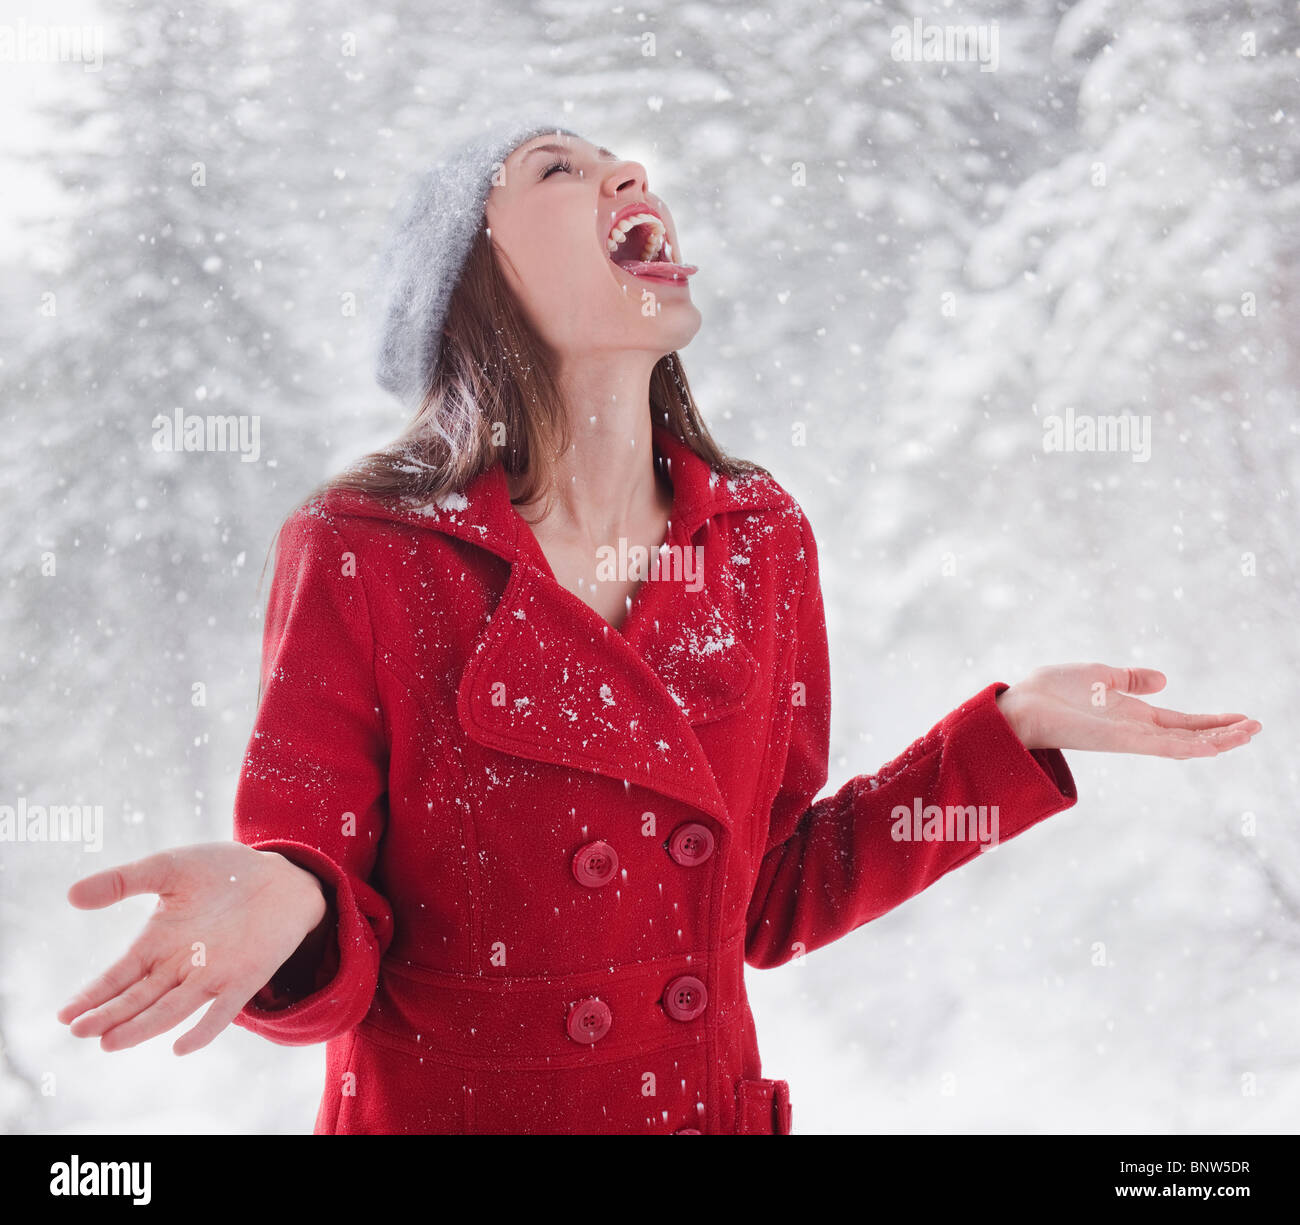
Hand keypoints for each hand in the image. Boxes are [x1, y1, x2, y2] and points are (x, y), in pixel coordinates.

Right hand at [57, 842, 327, 1054]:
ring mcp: (212, 975)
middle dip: (110, 1015)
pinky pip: (222, 1010)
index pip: (117, 978)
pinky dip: (203, 1030)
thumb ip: (124, 881)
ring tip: (110, 1042)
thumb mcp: (168, 868)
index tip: (65, 1015)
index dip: (92, 996)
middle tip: (80, 1031)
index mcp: (156, 944)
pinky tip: (182, 1046)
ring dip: (142, 1027)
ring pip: (171, 1009)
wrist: (280, 875)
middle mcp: (179, 967)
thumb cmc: (221, 872)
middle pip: (138, 999)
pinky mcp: (245, 978)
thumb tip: (70, 895)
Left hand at [994, 664, 1261, 756]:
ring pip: (1184, 744)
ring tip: (1250, 731)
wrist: (1022, 704)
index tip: (1242, 717)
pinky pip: (1163, 747)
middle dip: (1224, 732)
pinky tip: (1216, 744)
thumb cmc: (1051, 690)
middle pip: (1190, 735)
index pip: (1181, 722)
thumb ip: (1131, 679)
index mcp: (1132, 715)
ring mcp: (1130, 738)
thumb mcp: (1100, 675)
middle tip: (1257, 727)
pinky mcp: (1120, 741)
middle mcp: (1135, 730)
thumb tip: (1164, 679)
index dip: (1212, 720)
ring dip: (1218, 739)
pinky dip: (1190, 745)